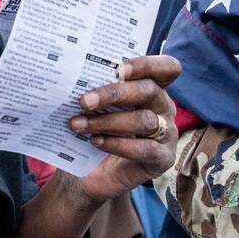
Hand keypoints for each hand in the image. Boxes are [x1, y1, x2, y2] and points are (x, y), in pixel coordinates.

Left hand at [67, 55, 181, 202]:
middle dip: (114, 94)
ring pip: (144, 120)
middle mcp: (164, 107)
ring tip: (77, 124)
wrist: (93, 173)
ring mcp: (167, 133)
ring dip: (107, 121)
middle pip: (149, 91)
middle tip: (84, 101)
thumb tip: (71, 77)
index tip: (119, 69)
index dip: (147, 64)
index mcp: (153, 87)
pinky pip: (144, 149)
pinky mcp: (163, 158)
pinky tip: (95, 142)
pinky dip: (117, 144)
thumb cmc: (96, 130)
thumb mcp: (96, 108)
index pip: (166, 68)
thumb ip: (96, 91)